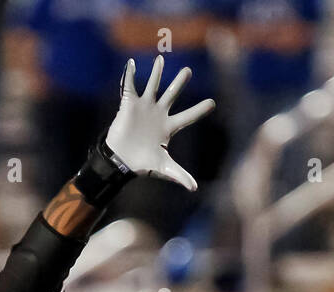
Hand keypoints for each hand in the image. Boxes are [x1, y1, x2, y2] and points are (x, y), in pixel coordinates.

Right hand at [104, 56, 214, 190]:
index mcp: (168, 127)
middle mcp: (158, 114)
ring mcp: (144, 108)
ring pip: (153, 87)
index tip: (213, 103)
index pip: (188, 116)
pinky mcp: (129, 105)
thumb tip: (194, 188)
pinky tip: (131, 63)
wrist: (120, 160)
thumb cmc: (141, 163)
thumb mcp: (163, 168)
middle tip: (188, 71)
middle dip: (180, 83)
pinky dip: (130, 75)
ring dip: (157, 73)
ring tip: (161, 60)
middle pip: (172, 95)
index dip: (200, 110)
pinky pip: (130, 86)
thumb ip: (179, 175)